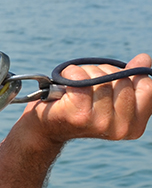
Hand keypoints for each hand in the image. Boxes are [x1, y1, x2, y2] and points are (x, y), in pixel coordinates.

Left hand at [25, 53, 151, 145]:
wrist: (45, 127)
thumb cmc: (78, 107)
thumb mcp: (108, 94)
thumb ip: (129, 80)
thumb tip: (144, 58)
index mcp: (134, 126)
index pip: (147, 87)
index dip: (131, 75)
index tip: (111, 79)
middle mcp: (120, 128)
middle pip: (122, 80)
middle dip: (104, 73)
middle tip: (87, 84)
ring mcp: (100, 122)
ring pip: (101, 78)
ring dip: (86, 73)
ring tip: (74, 86)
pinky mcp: (79, 114)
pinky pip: (81, 79)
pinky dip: (70, 73)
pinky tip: (64, 81)